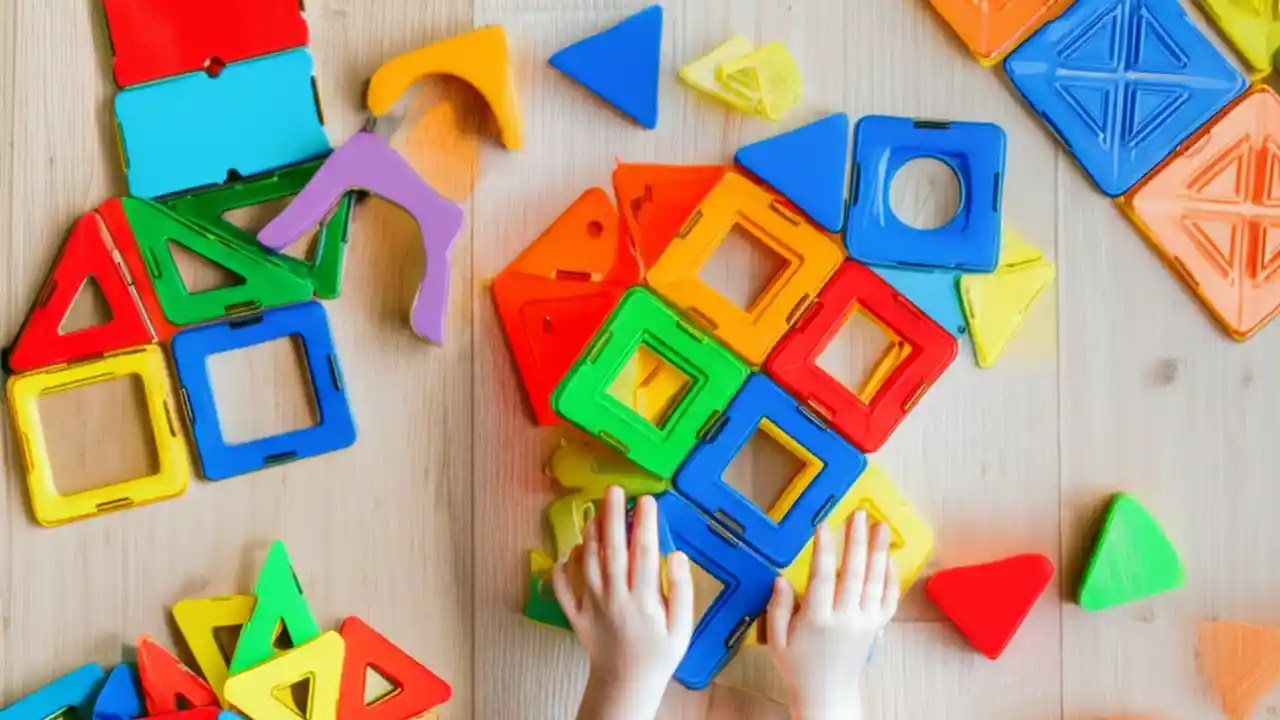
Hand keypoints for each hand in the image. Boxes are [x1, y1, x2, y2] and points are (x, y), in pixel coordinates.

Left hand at [552, 486, 693, 719]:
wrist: (626, 685)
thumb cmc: (659, 655)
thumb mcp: (682, 628)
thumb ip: (681, 590)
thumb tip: (676, 555)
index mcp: (643, 600)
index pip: (643, 554)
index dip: (645, 524)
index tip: (647, 501)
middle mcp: (614, 598)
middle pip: (612, 550)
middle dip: (613, 517)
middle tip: (614, 490)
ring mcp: (591, 606)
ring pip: (587, 563)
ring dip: (590, 535)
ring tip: (594, 511)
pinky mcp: (575, 615)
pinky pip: (562, 589)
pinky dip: (561, 569)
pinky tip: (567, 551)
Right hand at [767, 510, 899, 719]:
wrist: (827, 695)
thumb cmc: (798, 666)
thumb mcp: (776, 640)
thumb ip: (777, 608)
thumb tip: (781, 578)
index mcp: (817, 620)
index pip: (822, 577)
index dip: (824, 549)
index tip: (824, 525)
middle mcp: (845, 618)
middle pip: (853, 573)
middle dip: (856, 541)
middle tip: (858, 514)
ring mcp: (865, 622)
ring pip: (875, 582)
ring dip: (878, 551)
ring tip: (881, 526)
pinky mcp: (877, 627)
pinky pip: (889, 599)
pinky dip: (891, 578)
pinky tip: (888, 558)